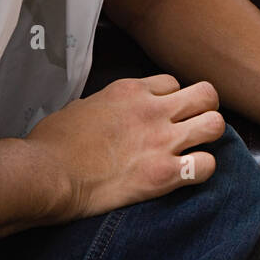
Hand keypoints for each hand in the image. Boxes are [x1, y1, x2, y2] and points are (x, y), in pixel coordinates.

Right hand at [27, 74, 226, 222]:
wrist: (44, 174)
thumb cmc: (51, 145)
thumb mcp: (80, 107)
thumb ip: (106, 105)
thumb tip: (110, 113)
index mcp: (130, 91)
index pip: (173, 83)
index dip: (171, 100)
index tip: (161, 116)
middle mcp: (152, 110)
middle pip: (207, 95)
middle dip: (204, 110)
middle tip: (191, 128)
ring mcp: (161, 140)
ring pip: (216, 125)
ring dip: (208, 138)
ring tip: (194, 149)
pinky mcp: (163, 173)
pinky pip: (207, 165)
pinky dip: (202, 171)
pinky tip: (186, 175)